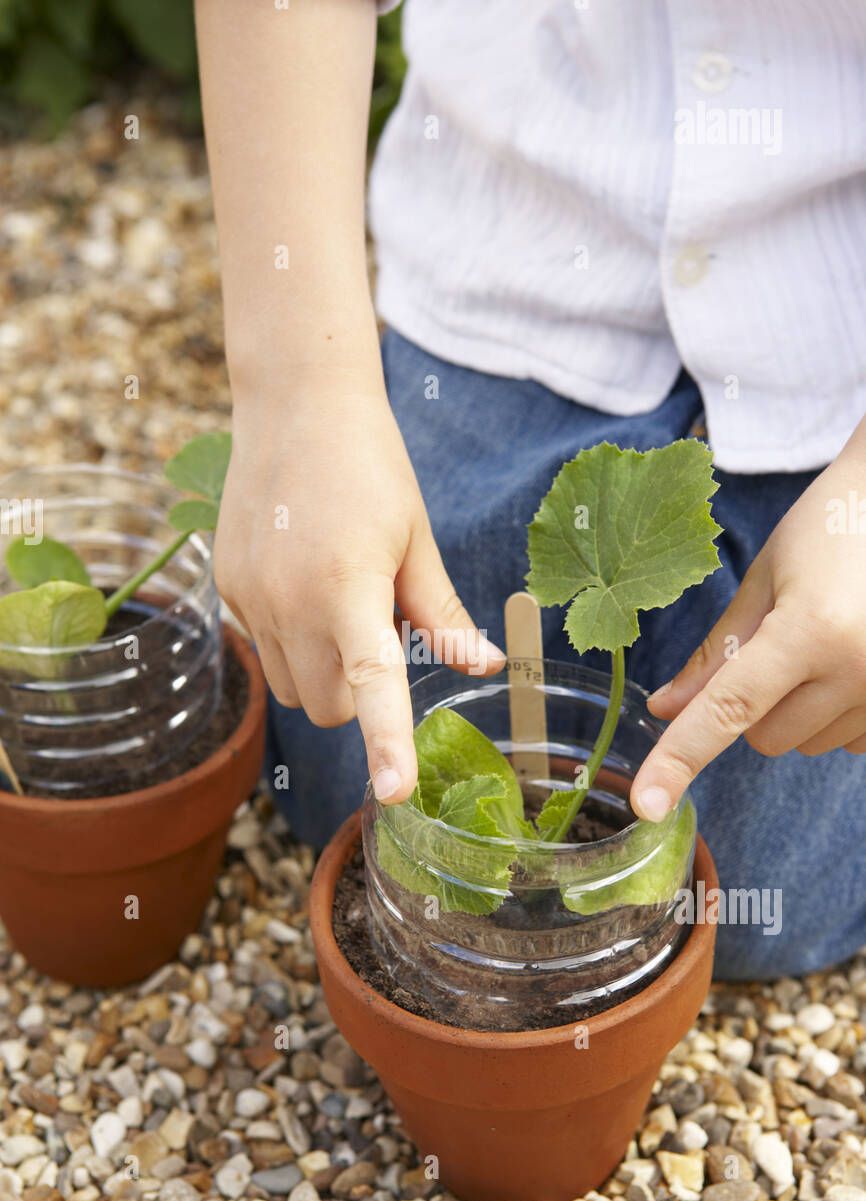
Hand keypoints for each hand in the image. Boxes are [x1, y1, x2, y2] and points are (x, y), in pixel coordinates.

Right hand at [214, 385, 504, 803]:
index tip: (394, 792)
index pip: (372, 683)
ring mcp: (249, 598)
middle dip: (363, 696)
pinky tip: (306, 583)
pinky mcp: (227, 587)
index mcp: (348, 587)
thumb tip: (484, 665)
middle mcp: (288, 602)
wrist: (294, 400)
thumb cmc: (372, 464)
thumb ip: (443, 613)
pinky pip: (264, 649)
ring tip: (344, 605)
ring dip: (326, 674)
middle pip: (331, 707)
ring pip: (293, 689)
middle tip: (385, 632)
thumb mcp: (417, 538)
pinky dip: (292, 641)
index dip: (386, 743)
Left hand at [631, 416, 865, 821]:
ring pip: (805, 744)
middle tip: (775, 642)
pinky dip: (834, 714)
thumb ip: (716, 652)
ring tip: (823, 640)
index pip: (726, 710)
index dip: (679, 758)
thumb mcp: (765, 578)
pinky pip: (849, 742)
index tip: (647, 803)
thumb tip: (664, 711)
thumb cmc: (830, 529)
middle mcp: (858, 671)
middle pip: (763, 738)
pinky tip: (849, 661)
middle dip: (751, 706)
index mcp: (812, 630)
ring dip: (795, 710)